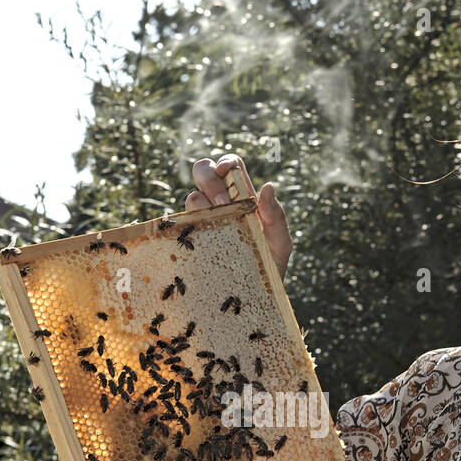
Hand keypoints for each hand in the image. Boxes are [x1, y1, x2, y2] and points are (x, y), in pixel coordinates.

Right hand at [186, 154, 292, 280]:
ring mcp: (204, 220)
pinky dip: (187, 224)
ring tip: (217, 225)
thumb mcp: (280, 244)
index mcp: (242, 197)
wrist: (253, 298)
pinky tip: (200, 239)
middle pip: (204, 171)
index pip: (230, 166)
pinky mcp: (190, 239)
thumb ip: (277, 217)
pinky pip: (181, 224)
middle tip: (225, 204)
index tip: (225, 173)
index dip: (225, 162)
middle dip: (211, 181)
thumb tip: (268, 186)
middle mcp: (220, 203)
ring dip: (201, 203)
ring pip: (191, 196)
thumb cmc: (270, 267)